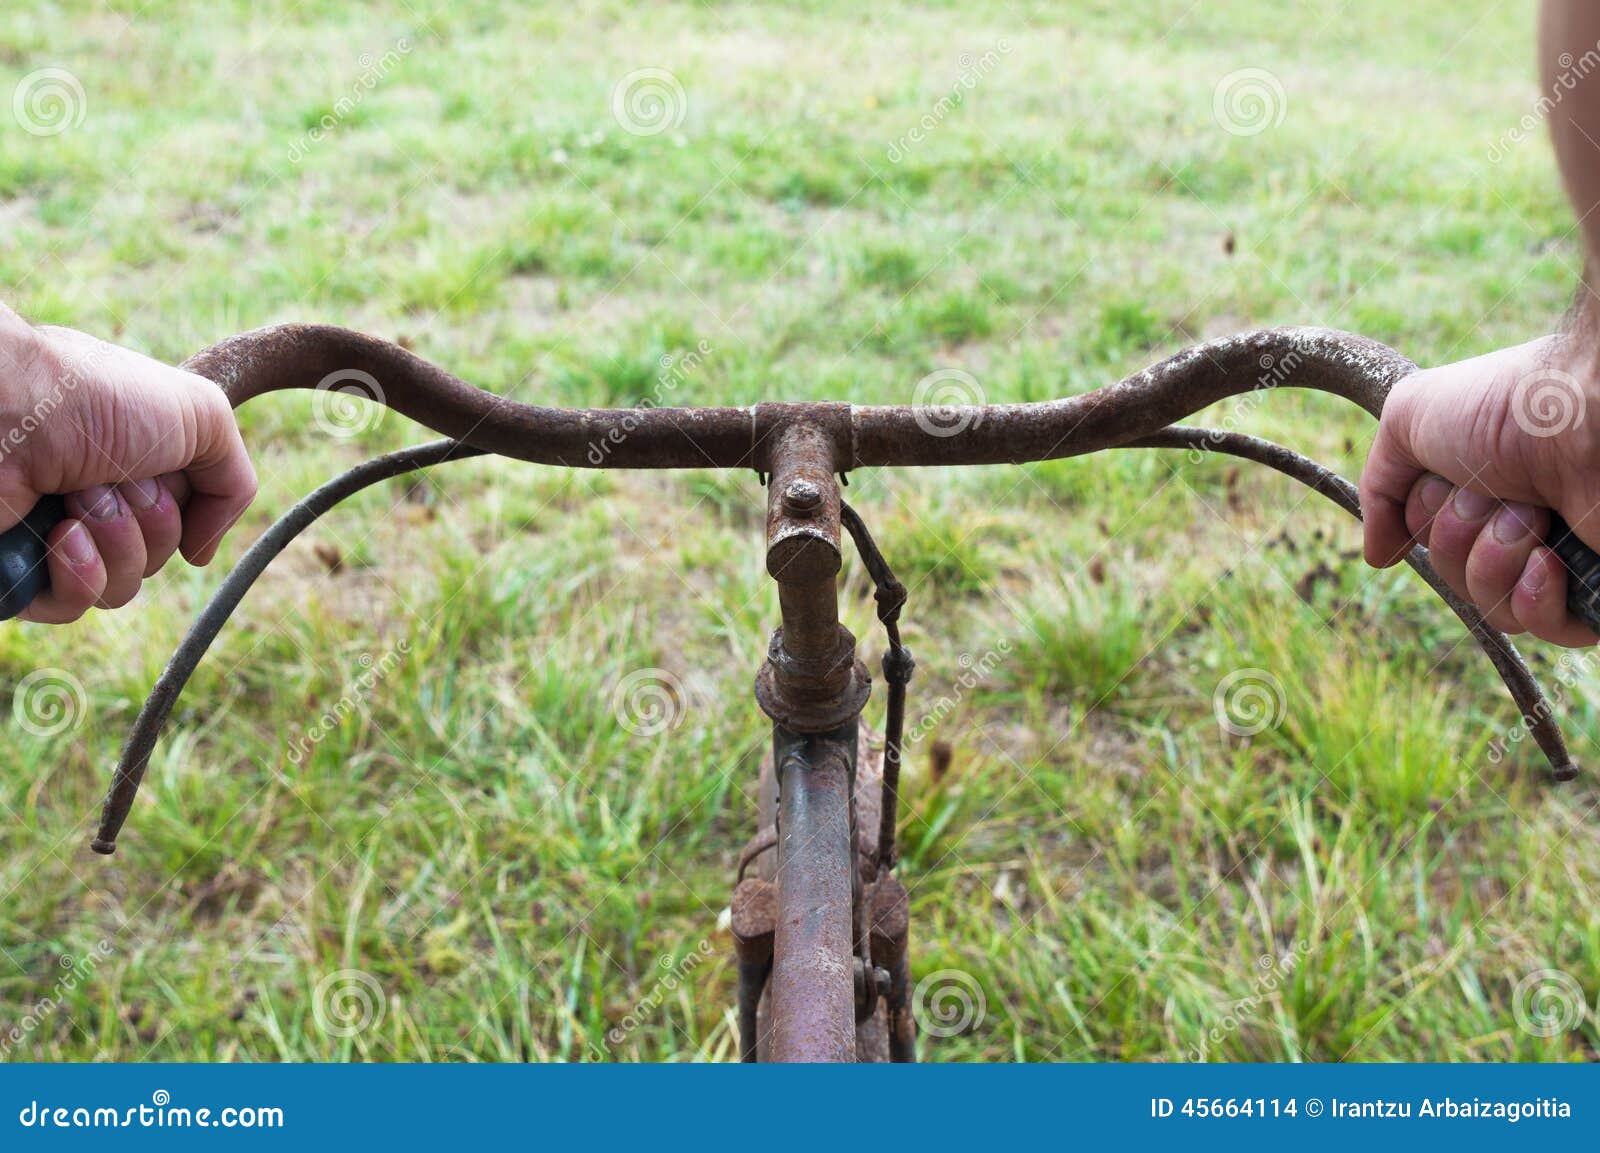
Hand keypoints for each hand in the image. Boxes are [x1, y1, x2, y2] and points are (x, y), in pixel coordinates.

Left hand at [0, 303, 256, 622]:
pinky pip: (74, 606)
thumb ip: (234, 483)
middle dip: (152, 522)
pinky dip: (79, 574)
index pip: (189, 515)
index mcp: (137, 463)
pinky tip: (60, 536)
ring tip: (78, 500)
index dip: (190, 502)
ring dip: (116, 544)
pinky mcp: (21, 571)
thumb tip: (200, 553)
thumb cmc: (94, 396)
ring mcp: (56, 537)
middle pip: (161, 555)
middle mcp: (98, 500)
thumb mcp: (202, 416)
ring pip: (123, 588)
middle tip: (117, 479)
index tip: (168, 469)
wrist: (3, 407)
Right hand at [1360, 334, 1599, 646]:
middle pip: (1452, 574)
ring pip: (1492, 605)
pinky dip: (1535, 599)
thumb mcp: (1407, 418)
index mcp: (1477, 485)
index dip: (1425, 515)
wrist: (1586, 412)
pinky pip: (1544, 628)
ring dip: (1496, 560)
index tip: (1450, 477)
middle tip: (1495, 492)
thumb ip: (1378, 487)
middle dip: (1461, 536)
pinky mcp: (1590, 586)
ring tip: (1533, 516)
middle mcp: (1515, 520)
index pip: (1425, 538)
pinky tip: (1548, 561)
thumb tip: (1378, 557)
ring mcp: (1556, 554)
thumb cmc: (1503, 406)